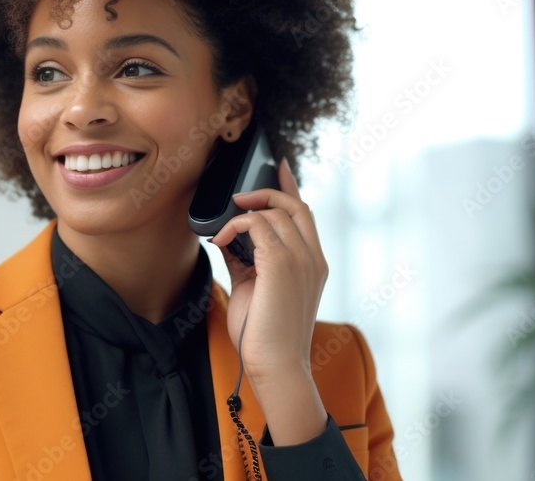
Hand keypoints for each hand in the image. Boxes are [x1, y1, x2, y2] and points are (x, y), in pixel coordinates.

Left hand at [210, 156, 328, 443]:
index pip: (306, 214)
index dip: (292, 187)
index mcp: (313, 264)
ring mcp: (301, 259)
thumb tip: (226, 238)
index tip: (279, 168)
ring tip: (223, 229)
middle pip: (295, 205)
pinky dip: (235, 226)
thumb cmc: (264, 335)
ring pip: (275, 212)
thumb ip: (246, 260)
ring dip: (245, 213)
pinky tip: (221, 240)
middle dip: (267, 192)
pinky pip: (258, 224)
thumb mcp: (255, 289)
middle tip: (239, 196)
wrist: (275, 366)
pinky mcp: (281, 263)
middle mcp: (312, 258)